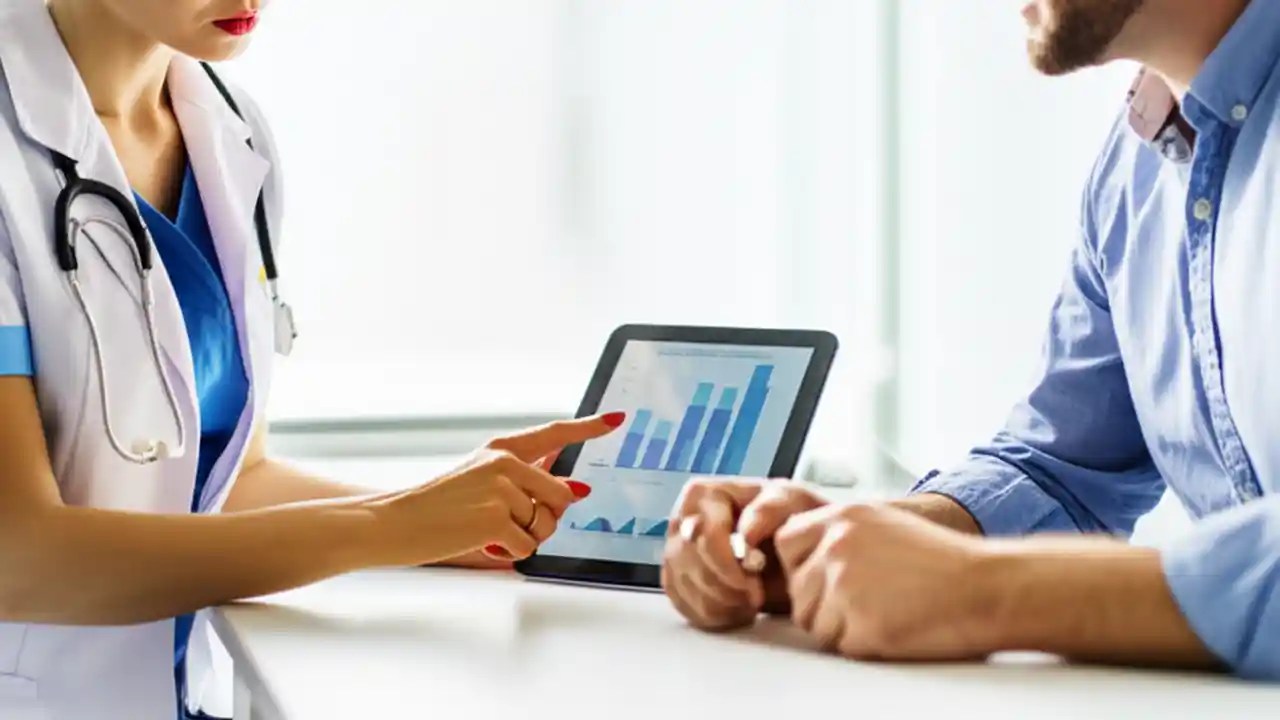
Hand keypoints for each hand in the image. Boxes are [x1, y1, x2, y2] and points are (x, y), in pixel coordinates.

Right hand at [376, 414, 622, 565]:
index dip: (589, 427)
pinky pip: (526, 546)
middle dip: (544, 519)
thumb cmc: (436, 505)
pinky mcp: (496, 516)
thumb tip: (576, 487)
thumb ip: (528, 480)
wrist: (394, 520)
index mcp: (501, 448)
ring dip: (523, 538)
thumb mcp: (481, 479)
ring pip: (545, 525)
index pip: (554, 433)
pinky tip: (479, 543)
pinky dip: (507, 553)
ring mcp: (501, 487)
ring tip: (485, 531)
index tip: (617, 418)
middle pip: (561, 496)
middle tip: (507, 524)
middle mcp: (504, 461)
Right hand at [662, 479, 825, 630]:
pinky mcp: (678, 579)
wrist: (795, 545)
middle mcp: (682, 520)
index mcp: (703, 495)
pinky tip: (736, 609)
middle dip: (724, 588)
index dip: (727, 566)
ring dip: (720, 604)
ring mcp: (676, 550)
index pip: (703, 538)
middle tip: (755, 597)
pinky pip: (682, 605)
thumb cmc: (791, 518)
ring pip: (683, 587)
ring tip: (749, 601)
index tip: (754, 583)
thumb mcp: (793, 502)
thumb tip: (745, 532)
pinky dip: (712, 615)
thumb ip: (771, 509)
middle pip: (689, 564)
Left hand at [776, 503, 992, 660]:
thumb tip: (799, 558)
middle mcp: (837, 545)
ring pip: (813, 623)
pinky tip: (895, 627)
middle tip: (868, 602)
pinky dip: (863, 646)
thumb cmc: (942, 562)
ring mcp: (846, 583)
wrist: (985, 587)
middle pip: (796, 591)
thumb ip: (838, 535)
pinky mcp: (861, 622)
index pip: (786, 543)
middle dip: (822, 605)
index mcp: (842, 517)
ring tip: (885, 612)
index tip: (826, 579)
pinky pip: (840, 646)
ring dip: (841, 628)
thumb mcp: (883, 525)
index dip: (801, 567)